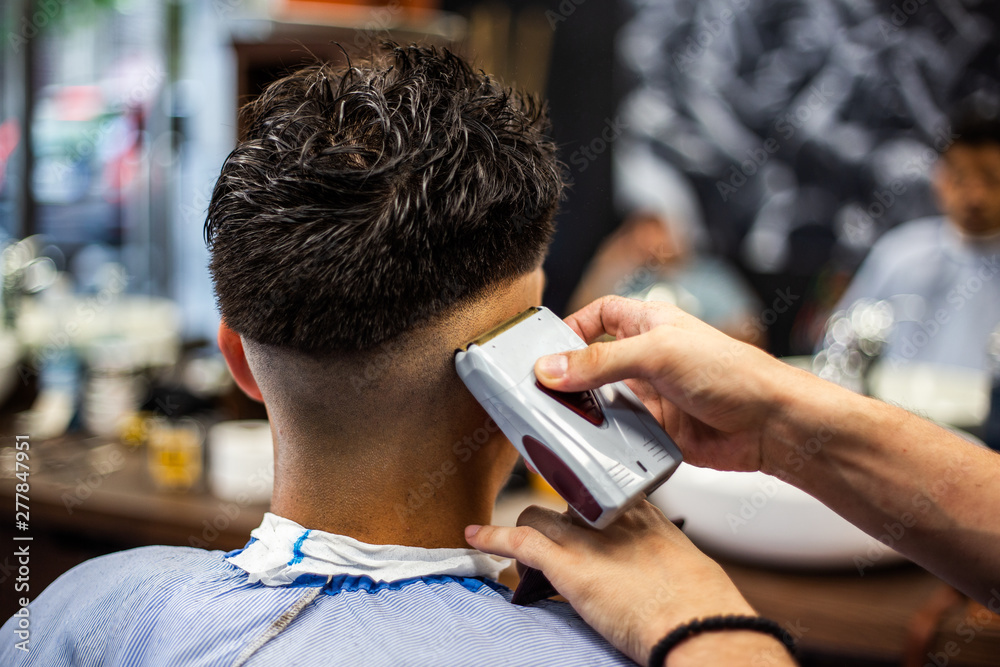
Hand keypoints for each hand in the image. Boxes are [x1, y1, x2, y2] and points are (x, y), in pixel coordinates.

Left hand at [465, 502, 760, 665]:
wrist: (699, 623)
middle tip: (552, 545)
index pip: (599, 490)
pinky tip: (476, 538)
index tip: (573, 509)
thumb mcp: (685, 565)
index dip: (581, 502)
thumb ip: (658, 557)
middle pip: (564, 500)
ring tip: (523, 558)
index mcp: (643, 513)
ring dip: (524, 534)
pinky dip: (493, 538)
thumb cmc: (702, 603)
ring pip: (536, 516)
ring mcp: (587, 538)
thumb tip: (653, 573)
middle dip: (553, 520)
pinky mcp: (568, 564)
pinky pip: (520, 541)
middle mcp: (611, 517)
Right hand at [534, 296, 807, 473]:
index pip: (599, 314)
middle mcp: (647, 359)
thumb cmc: (733, 373)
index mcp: (650, 325)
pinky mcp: (656, 432)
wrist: (771, 425)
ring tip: (556, 421)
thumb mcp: (658, 354)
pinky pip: (618, 435)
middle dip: (568, 377)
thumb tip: (551, 368)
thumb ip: (601, 362)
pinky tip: (592, 445)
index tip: (546, 348)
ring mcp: (651, 396)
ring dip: (583, 413)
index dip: (573, 326)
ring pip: (601, 403)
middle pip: (593, 363)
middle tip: (538, 391)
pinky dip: (603, 441)